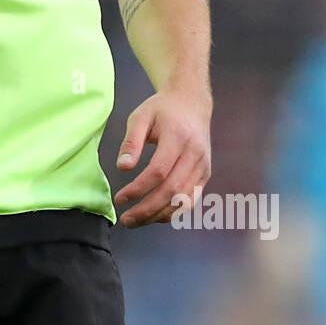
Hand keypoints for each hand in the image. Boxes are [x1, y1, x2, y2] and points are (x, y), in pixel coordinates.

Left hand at [113, 87, 210, 226]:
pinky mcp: (205, 174)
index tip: (120, 198)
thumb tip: (122, 167)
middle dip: (147, 209)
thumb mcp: (140, 117)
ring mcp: (203, 165)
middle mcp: (195, 153)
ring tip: (136, 221)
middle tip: (126, 220)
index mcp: (179, 137)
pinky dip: (173, 212)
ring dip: (158, 215)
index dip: (138, 189)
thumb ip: (131, 142)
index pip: (158, 171)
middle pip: (172, 190)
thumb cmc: (162, 110)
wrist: (191, 103)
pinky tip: (154, 216)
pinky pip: (191, 199)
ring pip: (183, 200)